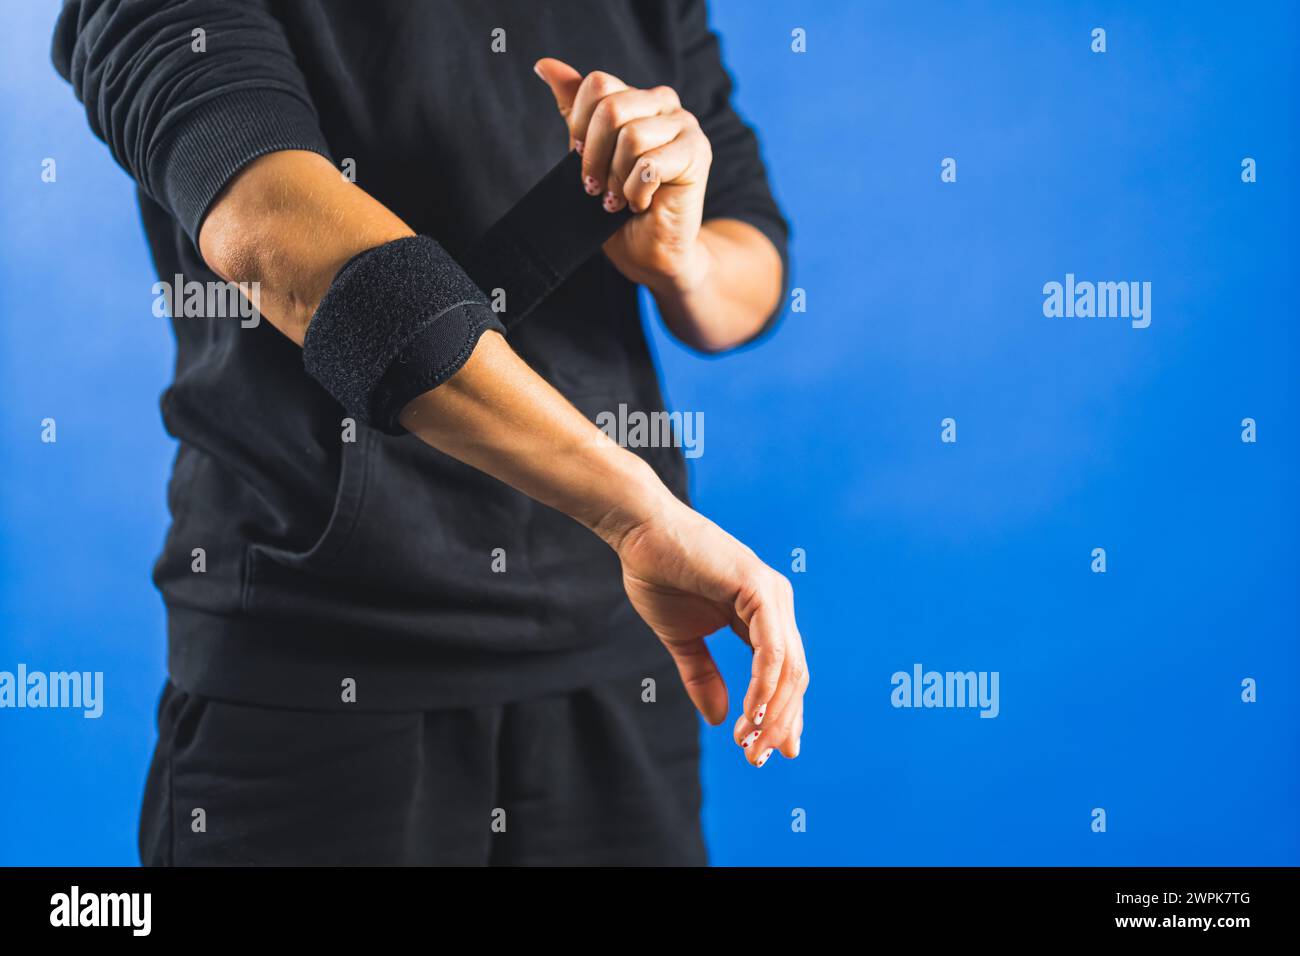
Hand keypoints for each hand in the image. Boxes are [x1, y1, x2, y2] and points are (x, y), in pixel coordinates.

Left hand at [533, 58, 712, 292]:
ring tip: (620, 199)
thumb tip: (544, 65)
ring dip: (617, 178)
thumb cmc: (620, 206)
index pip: (597, 85)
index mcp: (637, 98)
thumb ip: (574, 111)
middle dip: (594, 157)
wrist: (652, 252)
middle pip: (611, 109)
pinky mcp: (698, 154)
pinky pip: (650, 164)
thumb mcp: (588, 155)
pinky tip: (642, 203)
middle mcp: (664, 103)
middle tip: (597, 187)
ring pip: (631, 137)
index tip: (581, 160)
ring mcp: (686, 126)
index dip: (580, 127)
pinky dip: (636, 191)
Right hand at [599, 491, 808, 766]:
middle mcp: (776, 603)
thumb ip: (703, 676)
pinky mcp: (759, 589)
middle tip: (757, 757)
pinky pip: (771, 652)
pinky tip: (750, 715)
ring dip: (771, 714)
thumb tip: (719, 718)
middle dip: (779, 722)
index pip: (784, 673)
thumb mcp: (682, 639)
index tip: (767, 751)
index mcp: (762, 613)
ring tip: (749, 744)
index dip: (779, 714)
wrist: (638, 532)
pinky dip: (763, 689)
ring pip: (788, 669)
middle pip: (794, 676)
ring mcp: (772, 595)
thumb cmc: (658, 574)